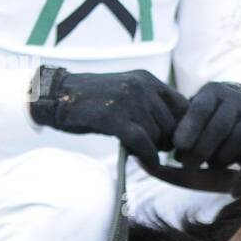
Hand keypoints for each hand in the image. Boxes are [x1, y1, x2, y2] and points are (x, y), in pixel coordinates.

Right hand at [29, 66, 188, 167]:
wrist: (56, 96)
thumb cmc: (94, 100)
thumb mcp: (128, 92)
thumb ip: (153, 104)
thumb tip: (181, 129)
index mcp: (148, 79)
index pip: (184, 106)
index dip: (185, 128)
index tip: (176, 141)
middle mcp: (142, 86)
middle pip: (174, 124)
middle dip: (168, 141)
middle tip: (156, 149)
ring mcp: (128, 101)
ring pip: (158, 135)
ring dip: (154, 149)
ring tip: (142, 150)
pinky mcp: (114, 118)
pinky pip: (143, 143)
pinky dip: (148, 156)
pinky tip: (146, 162)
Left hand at [172, 82, 240, 168]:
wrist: (235, 103)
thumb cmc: (204, 115)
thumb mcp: (191, 110)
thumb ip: (183, 128)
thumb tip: (178, 153)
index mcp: (213, 92)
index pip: (201, 109)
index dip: (190, 128)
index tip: (179, 146)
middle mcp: (235, 99)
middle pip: (221, 126)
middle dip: (202, 149)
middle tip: (188, 165)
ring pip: (240, 137)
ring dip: (223, 157)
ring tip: (209, 167)